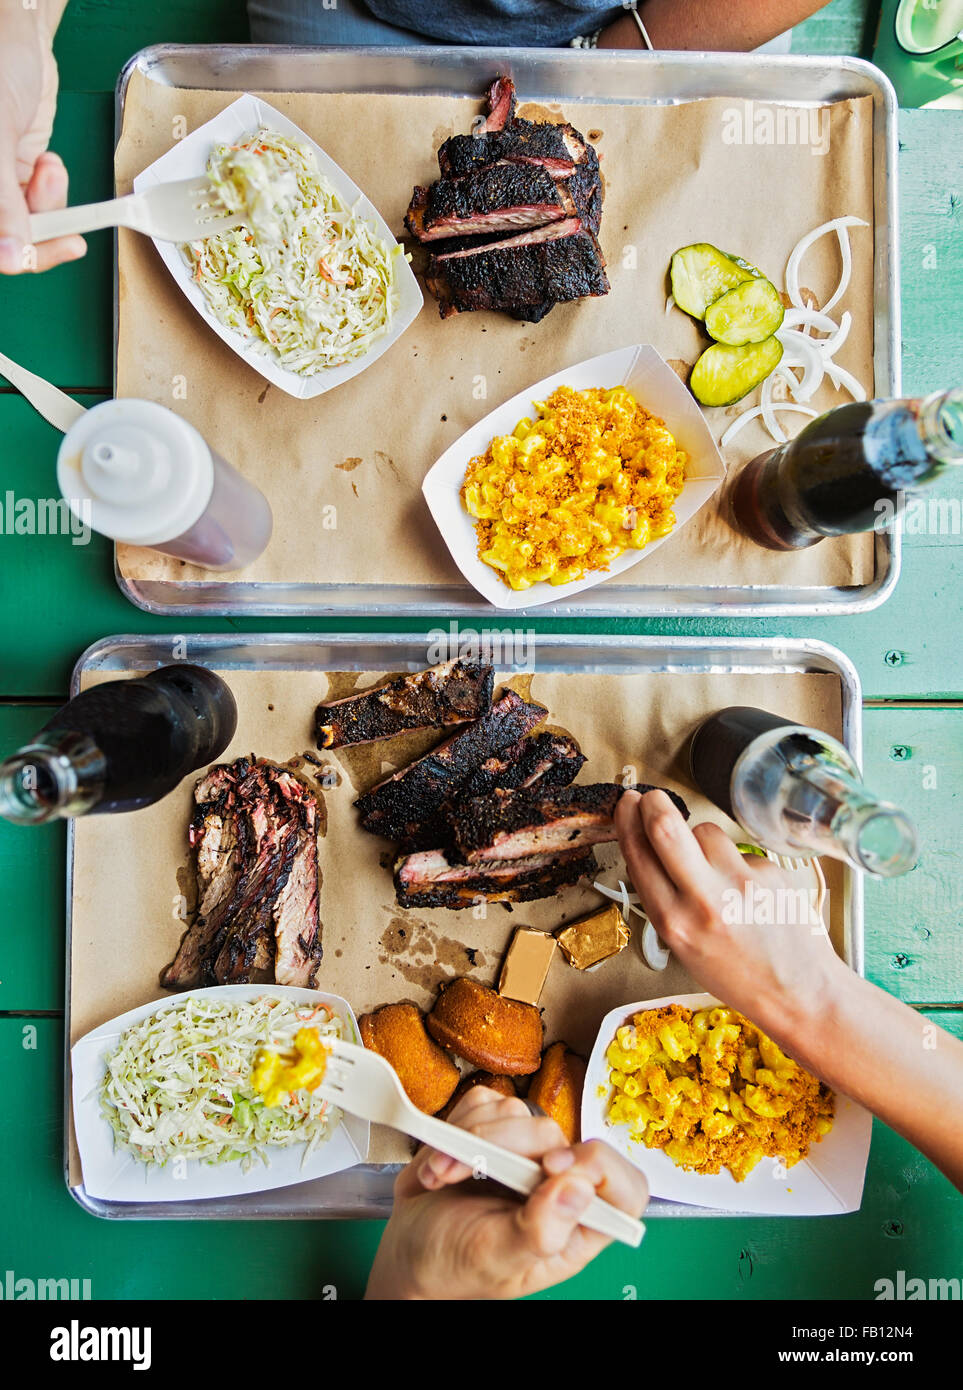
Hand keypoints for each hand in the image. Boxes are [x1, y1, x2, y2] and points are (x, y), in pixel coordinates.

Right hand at [0, 0, 82, 272]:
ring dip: (48, 206)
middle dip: (38, 233)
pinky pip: (40, 206)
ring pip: (25, 227)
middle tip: (70, 238)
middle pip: (4, 240)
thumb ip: (3, 200)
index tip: (29, 258)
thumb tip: (13, 252)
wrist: (19, 36)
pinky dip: (53, 193)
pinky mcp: (17, 178)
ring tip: (50, 170)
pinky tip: (49, 163)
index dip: (5, 254)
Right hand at [364, 1088, 647, 1300]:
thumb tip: (579, 1189)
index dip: (598, 1166)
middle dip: (501, 1147)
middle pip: (555, 1135)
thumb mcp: (496, 1258)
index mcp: (576, 1226)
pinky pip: (484, 1103)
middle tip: (463, 1170)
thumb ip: (540, 1230)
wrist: (405, 1249)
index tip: (550, 1167)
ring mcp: (525, 1153)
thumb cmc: (451, 1267)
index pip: (624, 1186)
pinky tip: (439, 1162)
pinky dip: (454, 1126)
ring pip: (516, 1114)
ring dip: (468, 1139)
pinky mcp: (492, 1130)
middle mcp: (557, 1185)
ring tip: (441, 1175)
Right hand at [615, 789, 846, 1033]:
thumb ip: (662, 899)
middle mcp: (706, 901)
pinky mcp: (771, 872)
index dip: (627, 822)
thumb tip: (646, 850)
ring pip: (707, 832)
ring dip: (701, 840)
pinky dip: (737, 863)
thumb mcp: (682, 946)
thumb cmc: (737, 974)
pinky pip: (741, 850)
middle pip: (667, 827)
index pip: (639, 856)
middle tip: (651, 798)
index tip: (626, 804)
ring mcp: (742, 883)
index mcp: (675, 923)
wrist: (797, 991)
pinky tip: (747, 891)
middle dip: (653, 803)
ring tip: (715, 872)